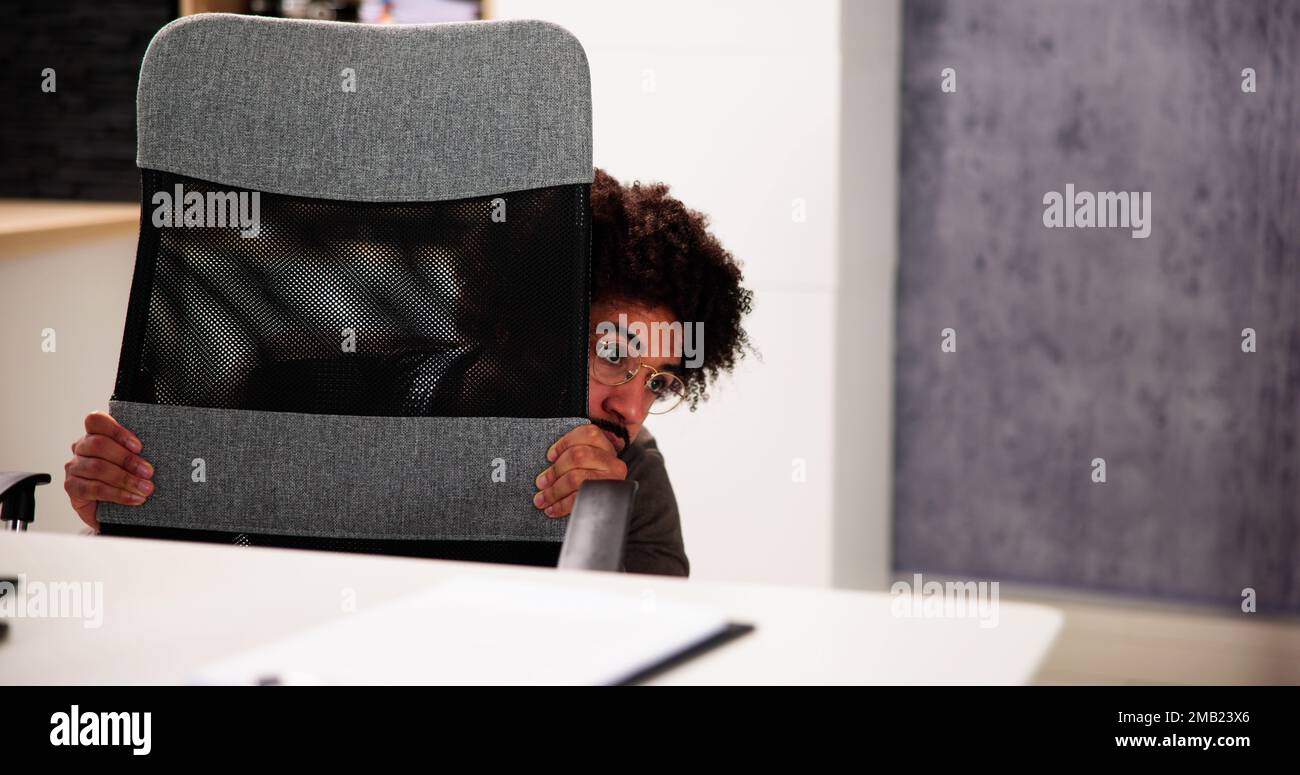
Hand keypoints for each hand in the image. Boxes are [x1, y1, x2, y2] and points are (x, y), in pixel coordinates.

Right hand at [64, 411, 153, 530]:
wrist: (111, 508)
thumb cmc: (126, 477)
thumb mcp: (133, 461)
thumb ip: (137, 451)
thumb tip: (161, 449)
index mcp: (94, 434)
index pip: (96, 421)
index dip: (117, 431)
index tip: (139, 447)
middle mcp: (81, 448)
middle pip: (98, 444)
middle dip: (127, 459)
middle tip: (148, 472)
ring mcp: (74, 467)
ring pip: (98, 468)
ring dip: (126, 479)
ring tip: (145, 488)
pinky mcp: (72, 487)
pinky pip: (94, 489)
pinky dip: (118, 494)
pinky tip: (134, 498)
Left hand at [533, 424, 627, 517]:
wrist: (608, 505)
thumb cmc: (590, 479)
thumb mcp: (585, 463)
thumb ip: (570, 457)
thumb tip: (546, 475)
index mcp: (605, 446)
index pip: (587, 434)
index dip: (565, 443)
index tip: (550, 456)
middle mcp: (612, 461)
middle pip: (578, 456)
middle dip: (555, 471)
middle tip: (541, 483)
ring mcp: (612, 479)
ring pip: (576, 478)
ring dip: (554, 490)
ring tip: (542, 499)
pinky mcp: (607, 496)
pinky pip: (580, 498)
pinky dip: (562, 505)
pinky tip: (552, 509)